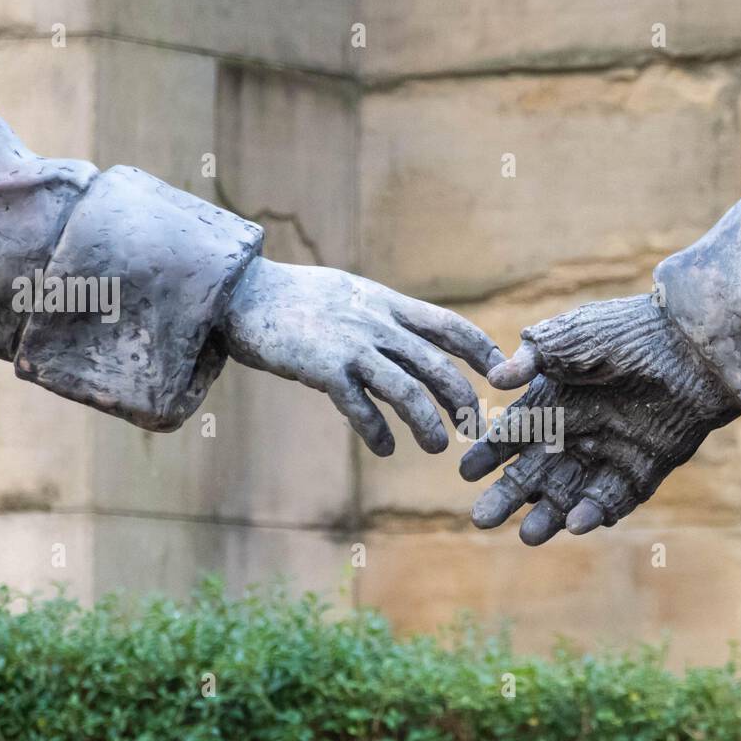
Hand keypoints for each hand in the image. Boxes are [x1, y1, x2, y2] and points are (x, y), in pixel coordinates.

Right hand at [223, 259, 503, 454]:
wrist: (241, 294)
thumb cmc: (297, 298)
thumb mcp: (352, 294)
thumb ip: (384, 315)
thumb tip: (414, 338)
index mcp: (388, 304)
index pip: (450, 325)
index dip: (482, 350)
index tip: (500, 374)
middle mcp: (377, 323)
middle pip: (437, 365)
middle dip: (462, 399)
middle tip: (474, 428)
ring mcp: (351, 345)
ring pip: (407, 390)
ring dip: (427, 423)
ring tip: (438, 447)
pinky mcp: (323, 368)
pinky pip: (360, 407)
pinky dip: (377, 430)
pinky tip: (386, 447)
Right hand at [460, 294, 740, 544]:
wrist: (694, 344)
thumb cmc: (630, 331)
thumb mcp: (573, 335)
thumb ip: (534, 356)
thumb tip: (495, 379)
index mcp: (555, 399)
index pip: (514, 433)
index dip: (490, 453)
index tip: (466, 473)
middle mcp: (578, 430)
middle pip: (534, 472)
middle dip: (509, 496)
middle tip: (482, 520)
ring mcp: (610, 451)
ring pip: (570, 493)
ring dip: (548, 515)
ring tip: (528, 537)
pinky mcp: (644, 467)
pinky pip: (615, 498)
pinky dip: (595, 512)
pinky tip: (576, 523)